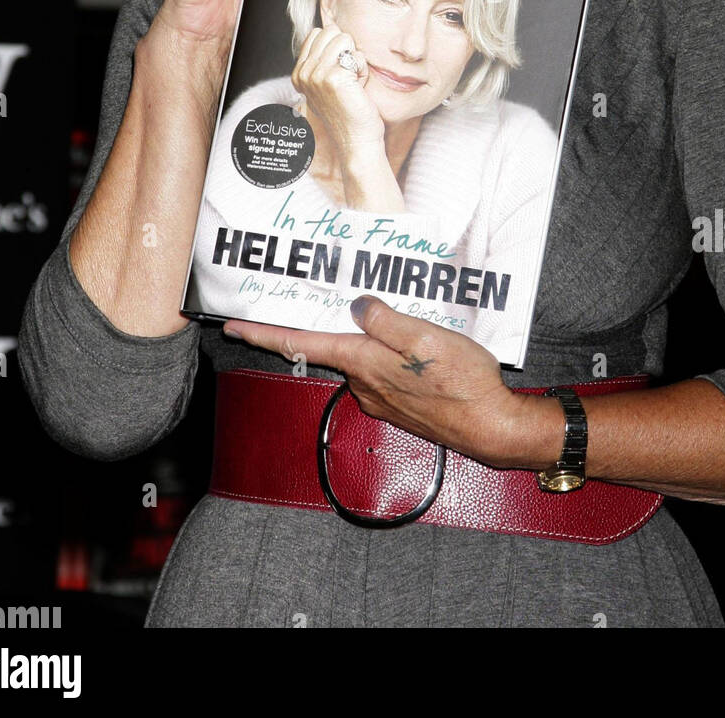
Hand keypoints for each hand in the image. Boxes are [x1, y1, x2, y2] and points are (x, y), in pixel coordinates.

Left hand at [223, 296, 540, 468]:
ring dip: (375, 340)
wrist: (492, 427)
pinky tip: (421, 349)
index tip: (233, 324)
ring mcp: (381, 398)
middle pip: (334, 346)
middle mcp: (364, 383)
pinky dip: (393, 357)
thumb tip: (355, 306)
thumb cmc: (463, 380)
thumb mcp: (424, 334)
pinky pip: (385, 372)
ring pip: (365, 358)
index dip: (264, 332)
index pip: (302, 342)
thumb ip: (383, 319)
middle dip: (336, 324)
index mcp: (364, 361)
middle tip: (344, 297)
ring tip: (408, 321)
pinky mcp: (399, 405)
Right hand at [291, 23, 385, 154]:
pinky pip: (357, 56)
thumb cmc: (349, 111)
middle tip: (348, 78)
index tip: (340, 74)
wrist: (356, 140)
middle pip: (331, 32)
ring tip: (353, 83)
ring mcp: (316, 75)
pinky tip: (358, 89)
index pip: (318, 33)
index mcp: (299, 73)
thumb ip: (324, 59)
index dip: (336, 48)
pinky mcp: (334, 77)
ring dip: (355, 60)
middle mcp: (303, 73)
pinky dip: (363, 70)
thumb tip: (332, 28)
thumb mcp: (328, 83)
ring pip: (344, 39)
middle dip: (346, 51)